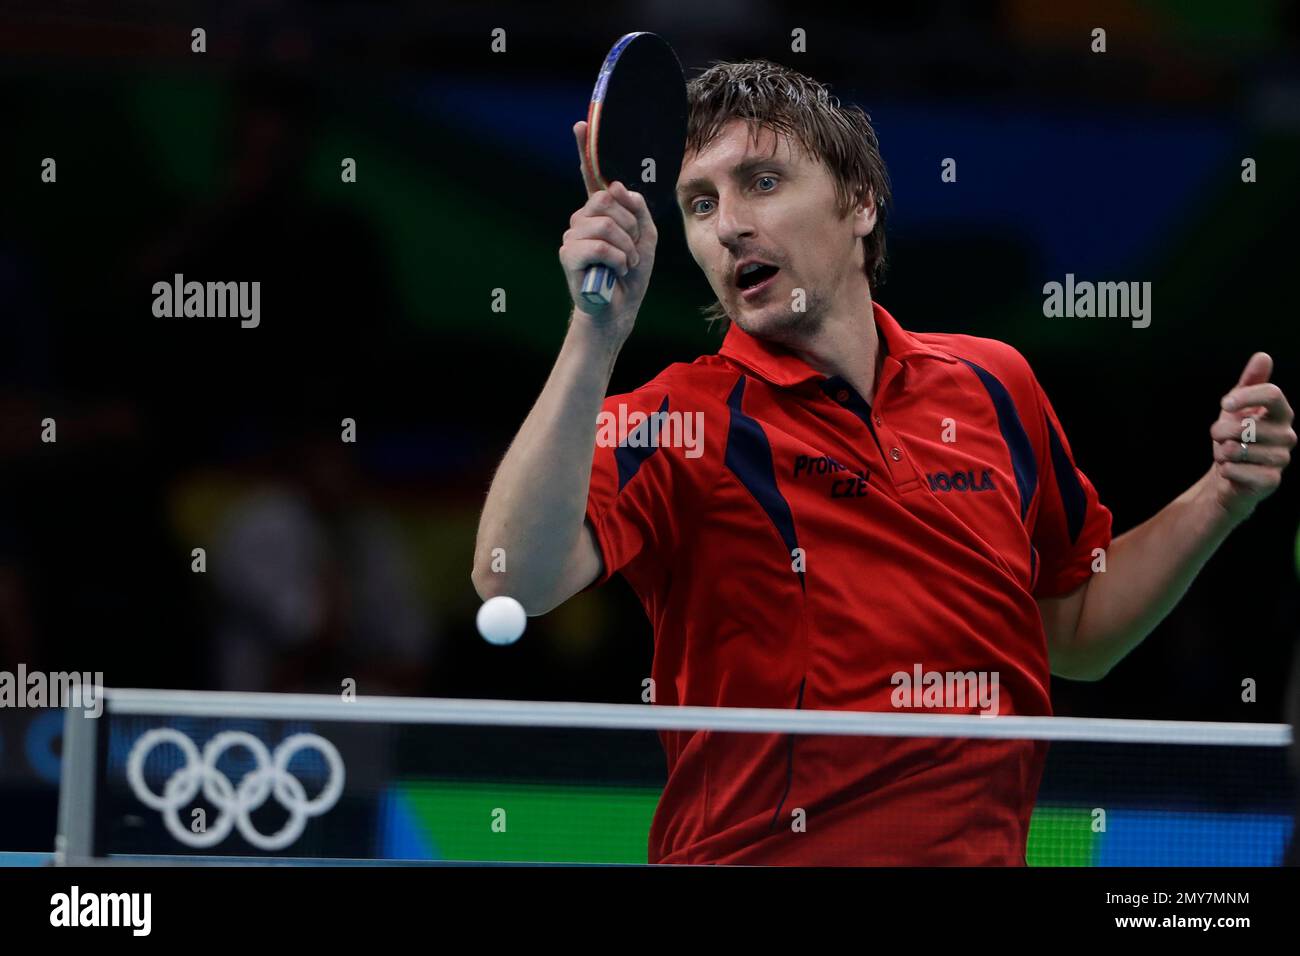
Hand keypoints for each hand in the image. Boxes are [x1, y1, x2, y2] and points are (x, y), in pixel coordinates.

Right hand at [559, 120, 658, 329]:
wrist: (619, 308)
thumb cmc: (630, 274)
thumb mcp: (646, 236)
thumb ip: (637, 209)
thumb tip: (616, 187)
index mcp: (600, 212)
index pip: (591, 176)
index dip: (586, 150)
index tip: (581, 125)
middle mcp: (582, 218)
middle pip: (607, 200)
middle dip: (630, 227)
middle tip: (632, 250)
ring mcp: (572, 235)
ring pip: (607, 224)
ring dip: (627, 248)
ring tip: (625, 264)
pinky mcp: (568, 254)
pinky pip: (600, 246)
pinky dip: (617, 260)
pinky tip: (615, 272)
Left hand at [1208, 352, 1294, 520]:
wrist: (1230, 475)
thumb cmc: (1236, 437)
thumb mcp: (1238, 407)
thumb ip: (1250, 382)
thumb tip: (1263, 356)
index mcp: (1282, 413)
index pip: (1272, 394)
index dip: (1245, 396)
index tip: (1224, 403)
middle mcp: (1288, 435)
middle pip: (1245, 424)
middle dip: (1221, 431)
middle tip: (1221, 438)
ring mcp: (1282, 459)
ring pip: (1237, 449)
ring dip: (1221, 452)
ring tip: (1227, 454)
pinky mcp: (1271, 481)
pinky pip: (1236, 470)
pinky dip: (1225, 469)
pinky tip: (1230, 470)